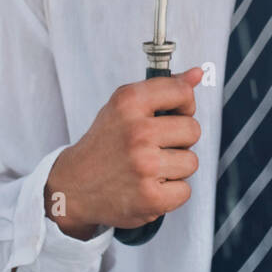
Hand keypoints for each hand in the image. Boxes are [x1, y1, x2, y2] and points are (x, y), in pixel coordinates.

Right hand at [44, 67, 202, 238]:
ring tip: (151, 167)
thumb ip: (164, 87)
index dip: (185, 104)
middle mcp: (137, 132)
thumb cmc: (105, 143)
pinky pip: (185, 191)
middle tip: (157, 145)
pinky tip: (150, 185)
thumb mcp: (125, 105)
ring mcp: (144, 166)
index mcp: (129, 102)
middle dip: (180, 139)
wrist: (74, 186)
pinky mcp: (149, 198)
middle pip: (193, 130)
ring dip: (175, 167)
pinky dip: (171, 193)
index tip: (175, 112)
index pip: (183, 92)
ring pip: (191, 161)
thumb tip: (197, 74)